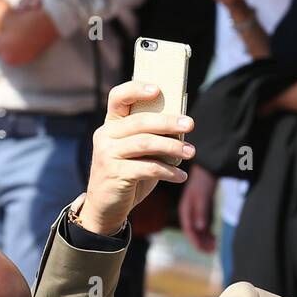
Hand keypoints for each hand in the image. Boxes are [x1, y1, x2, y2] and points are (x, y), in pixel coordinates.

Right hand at [78, 80, 194, 235]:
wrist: (106, 207)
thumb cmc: (127, 174)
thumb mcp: (135, 152)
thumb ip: (149, 137)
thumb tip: (181, 125)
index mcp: (110, 124)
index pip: (118, 97)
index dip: (136, 89)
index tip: (158, 89)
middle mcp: (105, 136)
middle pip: (140, 121)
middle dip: (168, 122)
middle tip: (190, 124)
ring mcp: (108, 154)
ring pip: (146, 143)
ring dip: (172, 147)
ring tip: (191, 152)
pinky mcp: (116, 174)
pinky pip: (148, 168)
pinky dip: (169, 172)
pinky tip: (181, 176)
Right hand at [178, 164, 218, 252]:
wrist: (208, 166)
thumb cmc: (204, 179)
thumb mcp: (202, 195)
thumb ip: (201, 211)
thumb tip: (200, 228)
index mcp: (186, 210)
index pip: (189, 230)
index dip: (196, 241)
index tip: (205, 251)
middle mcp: (189, 212)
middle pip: (193, 232)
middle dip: (202, 243)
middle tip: (213, 251)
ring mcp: (196, 211)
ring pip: (199, 230)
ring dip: (205, 239)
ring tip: (216, 246)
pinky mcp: (203, 210)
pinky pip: (204, 225)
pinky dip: (209, 232)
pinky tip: (216, 238)